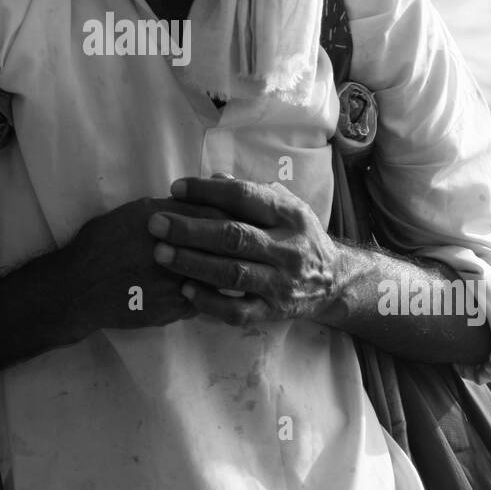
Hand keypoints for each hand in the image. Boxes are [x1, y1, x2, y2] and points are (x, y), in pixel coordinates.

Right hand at [64, 194, 230, 333]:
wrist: (80, 288)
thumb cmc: (101, 243)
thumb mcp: (133, 212)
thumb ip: (169, 208)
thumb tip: (198, 201)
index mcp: (163, 221)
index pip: (215, 216)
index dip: (232, 215)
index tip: (239, 216)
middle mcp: (173, 250)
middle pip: (222, 246)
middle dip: (234, 244)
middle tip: (245, 242)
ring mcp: (176, 282)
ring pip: (218, 275)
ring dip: (227, 270)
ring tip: (235, 267)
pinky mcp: (175, 308)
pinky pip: (205, 299)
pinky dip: (211, 293)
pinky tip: (212, 289)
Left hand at [147, 175, 341, 329]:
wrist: (333, 282)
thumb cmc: (298, 236)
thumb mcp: (286, 207)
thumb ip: (252, 193)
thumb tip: (215, 178)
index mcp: (289, 216)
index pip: (245, 197)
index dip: (208, 191)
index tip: (176, 188)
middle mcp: (287, 248)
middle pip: (235, 236)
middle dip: (191, 230)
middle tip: (156, 223)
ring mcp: (280, 283)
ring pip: (232, 274)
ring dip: (193, 263)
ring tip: (161, 254)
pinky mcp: (272, 311)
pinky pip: (238, 311)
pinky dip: (209, 302)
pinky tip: (185, 290)